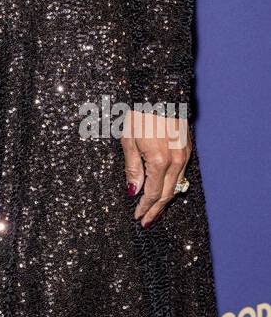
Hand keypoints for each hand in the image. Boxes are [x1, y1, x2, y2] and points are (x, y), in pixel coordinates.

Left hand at [121, 108, 191, 227]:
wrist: (159, 94)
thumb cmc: (139, 114)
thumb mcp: (129, 140)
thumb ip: (132, 168)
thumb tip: (133, 191)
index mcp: (159, 161)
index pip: (152, 193)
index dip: (144, 207)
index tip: (137, 217)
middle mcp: (176, 161)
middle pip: (166, 194)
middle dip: (155, 210)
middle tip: (146, 222)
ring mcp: (184, 155)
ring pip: (176, 186)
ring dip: (164, 200)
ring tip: (154, 211)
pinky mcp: (188, 149)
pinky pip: (181, 174)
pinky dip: (172, 186)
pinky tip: (165, 190)